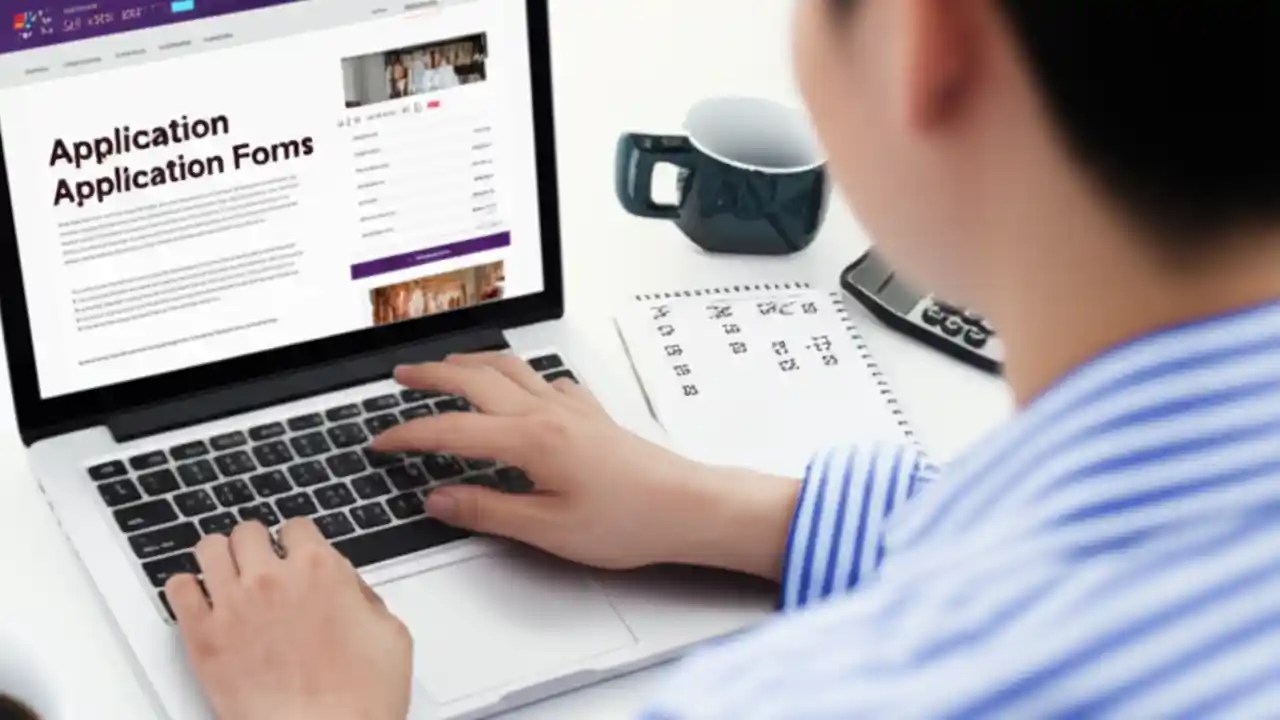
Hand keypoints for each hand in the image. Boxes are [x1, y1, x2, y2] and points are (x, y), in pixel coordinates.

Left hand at [165, 519, 411, 719]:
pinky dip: (186, 589)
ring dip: (220, 557)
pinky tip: (200, 601)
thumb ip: (364, 597)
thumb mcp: (391, 635)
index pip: (297, 526)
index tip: (297, 554)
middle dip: (257, 546)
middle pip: (249, 531)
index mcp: (321, 570)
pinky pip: (177, 589)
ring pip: (209, 548)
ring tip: (227, 576)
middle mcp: (272, 578)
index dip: (298, 541)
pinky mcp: (203, 637)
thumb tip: (347, 588)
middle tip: (262, 566)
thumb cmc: (359, 700)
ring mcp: (233, 605)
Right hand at [372, 353, 798, 579]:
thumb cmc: (628, 521)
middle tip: (399, 376)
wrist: (687, 507)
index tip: (381, 441)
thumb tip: (438, 498)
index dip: (410, 434)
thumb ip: (487, 510)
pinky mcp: (589, 413)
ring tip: (445, 365)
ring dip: (470, 362)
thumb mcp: (547, 530)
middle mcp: (547, 412)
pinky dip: (518, 374)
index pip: (452, 430)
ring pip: (510, 369)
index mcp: (530, 439)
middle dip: (431, 375)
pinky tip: (517, 385)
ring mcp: (570, 407)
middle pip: (475, 379)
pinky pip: (544, 379)